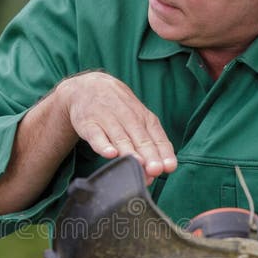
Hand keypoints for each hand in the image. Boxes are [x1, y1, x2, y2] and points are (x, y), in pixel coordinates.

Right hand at [56, 72, 176, 181]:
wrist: (89, 87)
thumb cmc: (119, 109)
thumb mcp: (139, 119)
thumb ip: (150, 143)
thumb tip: (161, 169)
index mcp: (145, 118)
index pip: (158, 138)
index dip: (164, 153)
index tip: (169, 167)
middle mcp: (128, 118)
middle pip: (141, 140)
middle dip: (150, 155)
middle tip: (156, 169)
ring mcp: (107, 120)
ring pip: (121, 138)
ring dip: (130, 151)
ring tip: (138, 163)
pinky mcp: (88, 124)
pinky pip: (96, 136)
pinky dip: (103, 145)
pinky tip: (110, 153)